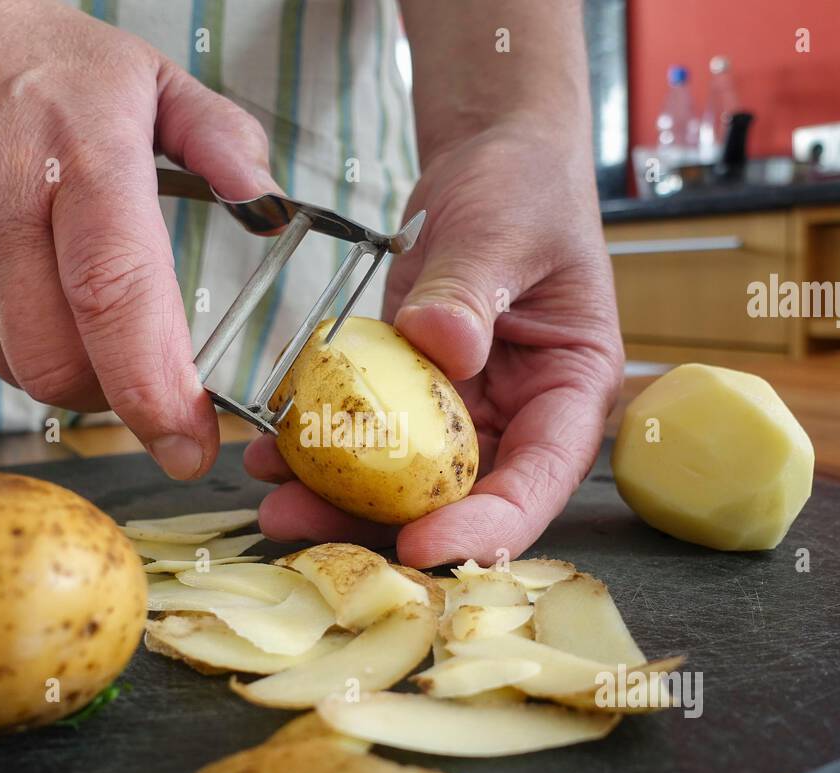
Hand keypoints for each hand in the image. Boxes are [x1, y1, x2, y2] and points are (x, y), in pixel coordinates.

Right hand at [0, 0, 277, 477]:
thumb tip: (268, 205)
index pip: (115, 298)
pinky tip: (29, 287)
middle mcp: (2, 203)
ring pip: (12, 366)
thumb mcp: (147, 74)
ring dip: (65, 371)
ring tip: (85, 316)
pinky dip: (13, 342)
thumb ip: (221, 136)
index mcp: (80, 156)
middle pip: (57, 363)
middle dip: (115, 398)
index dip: (153, 389)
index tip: (192, 445)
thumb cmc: (37, 53)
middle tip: (147, 381)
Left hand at [244, 125, 623, 566]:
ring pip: (402, 479)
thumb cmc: (525, 188)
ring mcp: (457, 410)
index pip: (537, 483)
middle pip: (459, 498)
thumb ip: (472, 288)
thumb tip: (442, 345)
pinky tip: (271, 449)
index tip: (421, 546)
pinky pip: (365, 433)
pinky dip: (320, 445)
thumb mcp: (505, 229)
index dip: (484, 528)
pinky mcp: (405, 391)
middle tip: (309, 527)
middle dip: (386, 526)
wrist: (488, 158)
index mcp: (568, 393)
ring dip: (338, 497)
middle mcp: (515, 417)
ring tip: (273, 502)